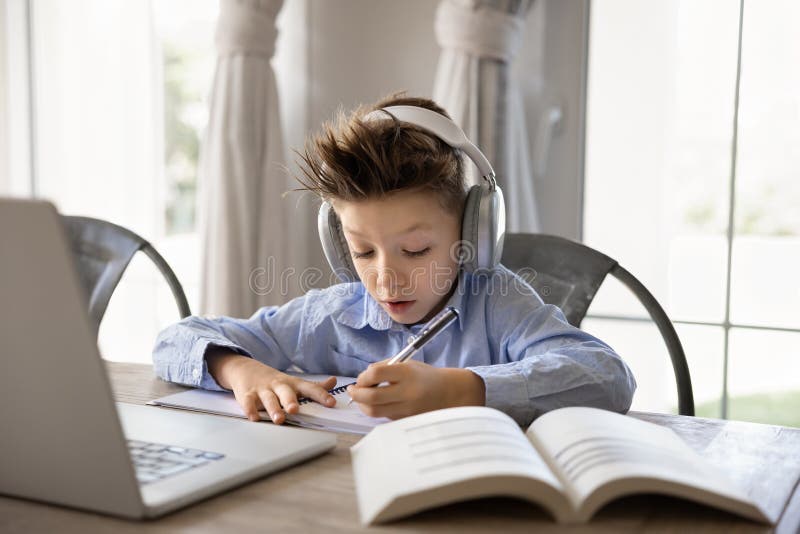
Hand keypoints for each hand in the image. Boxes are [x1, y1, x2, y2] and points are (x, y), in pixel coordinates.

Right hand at [207, 352, 336, 423]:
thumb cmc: (275, 381)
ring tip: (279, 419)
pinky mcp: (247, 394)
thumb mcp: (294, 382)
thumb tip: (334, 381)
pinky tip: (254, 418)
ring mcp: (262, 390)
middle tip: (295, 410)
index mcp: (292, 384)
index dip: (321, 395)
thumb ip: (314, 386)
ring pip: (268, 399)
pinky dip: (250, 410)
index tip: (331, 403)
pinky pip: (248, 402)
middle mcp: (278, 386)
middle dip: (290, 401)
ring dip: (273, 409)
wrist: (245, 369)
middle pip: (286, 392)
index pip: (309, 388)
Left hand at [346, 360, 485, 418]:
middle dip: (356, 393)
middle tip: (353, 390)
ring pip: (374, 411)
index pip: (375, 374)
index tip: (361, 378)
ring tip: (361, 397)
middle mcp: (406, 392)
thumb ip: (384, 367)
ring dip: (362, 404)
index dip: (363, 376)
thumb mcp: (407, 364)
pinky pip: (383, 416)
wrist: (448, 393)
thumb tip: (363, 378)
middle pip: (371, 397)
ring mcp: (406, 409)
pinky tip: (378, 403)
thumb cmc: (424, 376)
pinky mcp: (405, 420)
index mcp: (406, 373)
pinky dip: (376, 409)